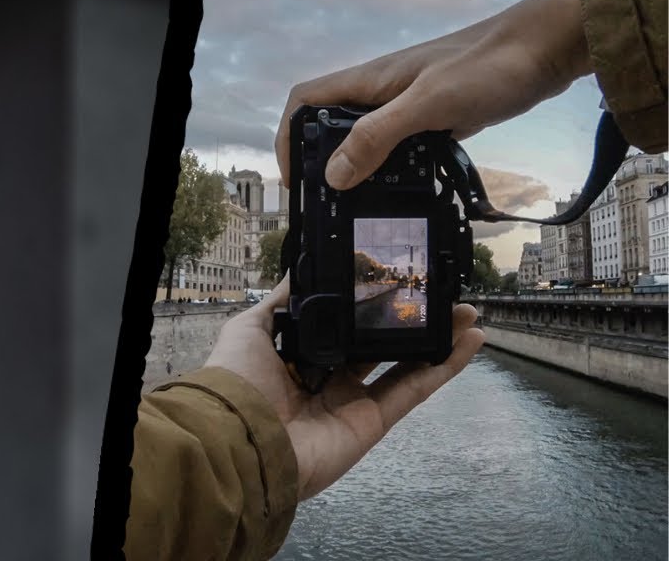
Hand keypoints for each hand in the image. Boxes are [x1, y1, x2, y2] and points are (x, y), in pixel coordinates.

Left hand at [204, 277, 484, 500]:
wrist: (242, 439)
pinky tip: (470, 341)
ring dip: (437, 339)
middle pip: (379, 344)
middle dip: (409, 320)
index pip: (342, 327)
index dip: (370, 306)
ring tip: (467, 313)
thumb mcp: (250, 328)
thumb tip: (304, 269)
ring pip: (405, 364)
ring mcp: (354, 401)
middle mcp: (329, 378)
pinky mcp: (374, 422)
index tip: (396, 280)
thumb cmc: (239, 380)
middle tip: (438, 294)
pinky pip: (415, 389)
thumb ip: (281, 301)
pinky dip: (445, 367)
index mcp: (299, 356)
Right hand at [276, 0, 593, 190]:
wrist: (549, 46)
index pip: (304, 102)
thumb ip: (377, 136)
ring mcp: (411, 103)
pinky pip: (403, 147)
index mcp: (370, 80)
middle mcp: (383, 91)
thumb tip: (333, 175)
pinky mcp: (439, 117)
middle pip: (331, 125)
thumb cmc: (489, 65)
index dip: (288, 137)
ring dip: (359, 169)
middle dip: (320, 162)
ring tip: (362, 206)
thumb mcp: (427, 104)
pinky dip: (396, 170)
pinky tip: (408, 192)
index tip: (294, 177)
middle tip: (327, 204)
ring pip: (367, 139)